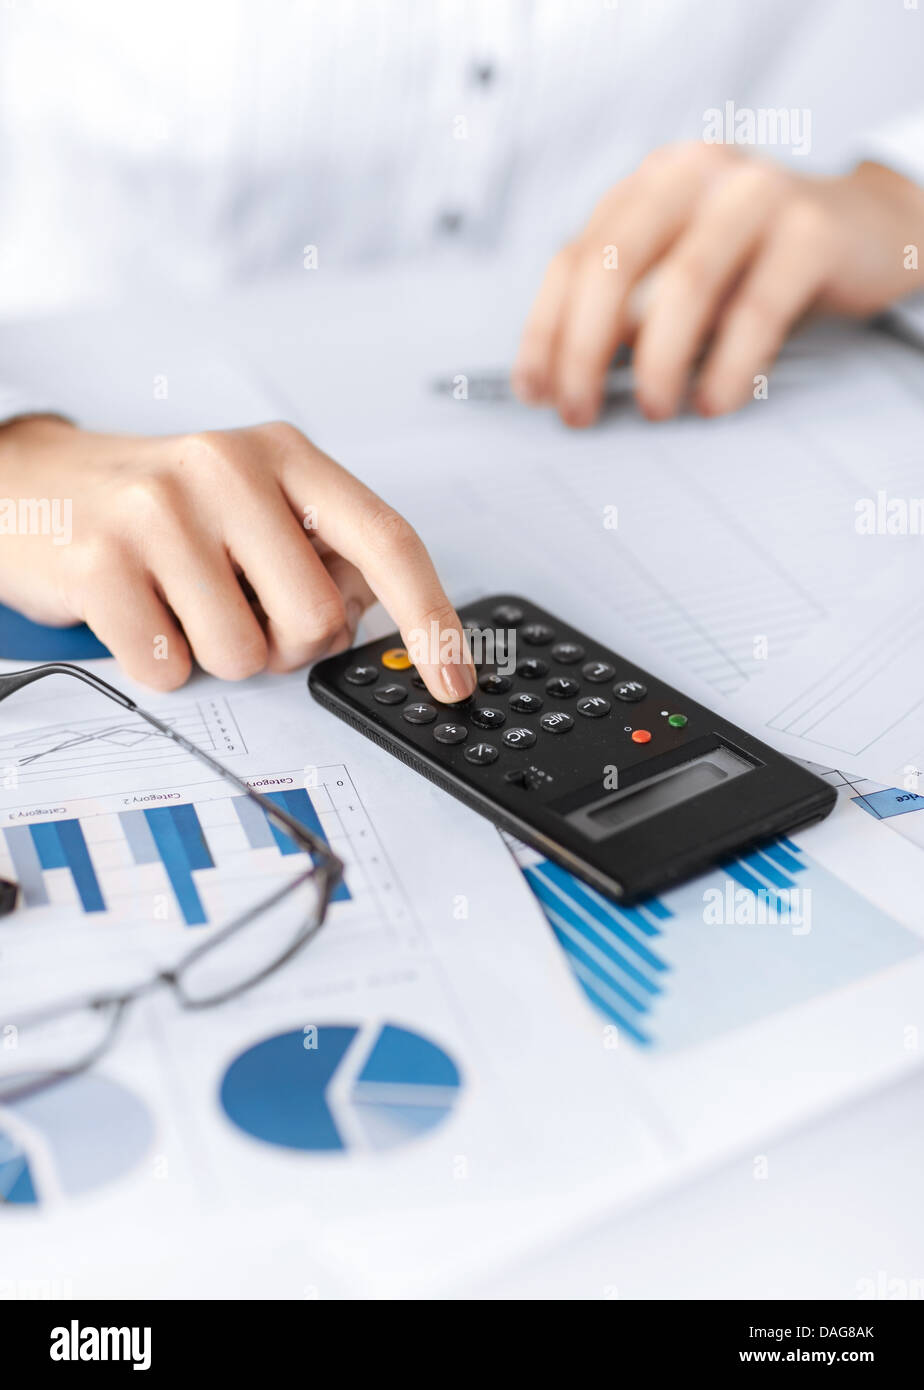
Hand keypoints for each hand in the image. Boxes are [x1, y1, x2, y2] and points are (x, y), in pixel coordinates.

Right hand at [0, 417, 475, 699]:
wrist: (30, 485)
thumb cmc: (158, 507)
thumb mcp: (253, 506)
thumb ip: (321, 554)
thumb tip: (366, 623)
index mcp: (283, 454)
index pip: (387, 540)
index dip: (431, 620)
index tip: (454, 682)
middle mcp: (226, 467)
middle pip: (314, 620)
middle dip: (286, 645)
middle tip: (242, 612)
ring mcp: (159, 511)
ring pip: (241, 656)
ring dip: (217, 655)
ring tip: (180, 603)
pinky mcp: (99, 561)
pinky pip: (169, 669)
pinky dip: (160, 663)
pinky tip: (138, 612)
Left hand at [514, 145, 923, 424]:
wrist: (867, 230)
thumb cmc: (759, 264)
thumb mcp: (683, 275)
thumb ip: (629, 309)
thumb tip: (564, 379)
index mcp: (649, 185)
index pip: (574, 257)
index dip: (545, 331)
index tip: (535, 392)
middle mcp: (695, 175)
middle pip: (612, 264)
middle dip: (583, 350)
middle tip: (580, 413)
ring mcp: (756, 194)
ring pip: (684, 282)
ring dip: (656, 360)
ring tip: (654, 409)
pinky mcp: (812, 230)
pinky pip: (757, 308)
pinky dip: (728, 365)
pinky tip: (714, 401)